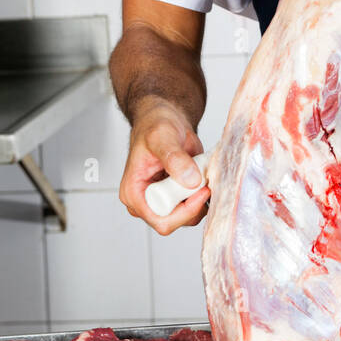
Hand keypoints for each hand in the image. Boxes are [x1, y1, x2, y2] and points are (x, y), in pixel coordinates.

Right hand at [119, 99, 209, 235]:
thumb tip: (190, 180)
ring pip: (189, 216)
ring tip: (202, 172)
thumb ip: (174, 158)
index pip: (160, 220)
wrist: (166, 119)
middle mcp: (147, 201)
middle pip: (176, 222)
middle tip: (204, 179)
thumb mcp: (162, 137)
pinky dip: (205, 194)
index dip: (184, 211)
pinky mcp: (178, 196)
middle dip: (195, 204)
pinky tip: (206, 176)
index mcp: (134, 193)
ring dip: (201, 198)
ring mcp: (164, 200)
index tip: (201, 190)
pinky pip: (196, 206)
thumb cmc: (155, 125)